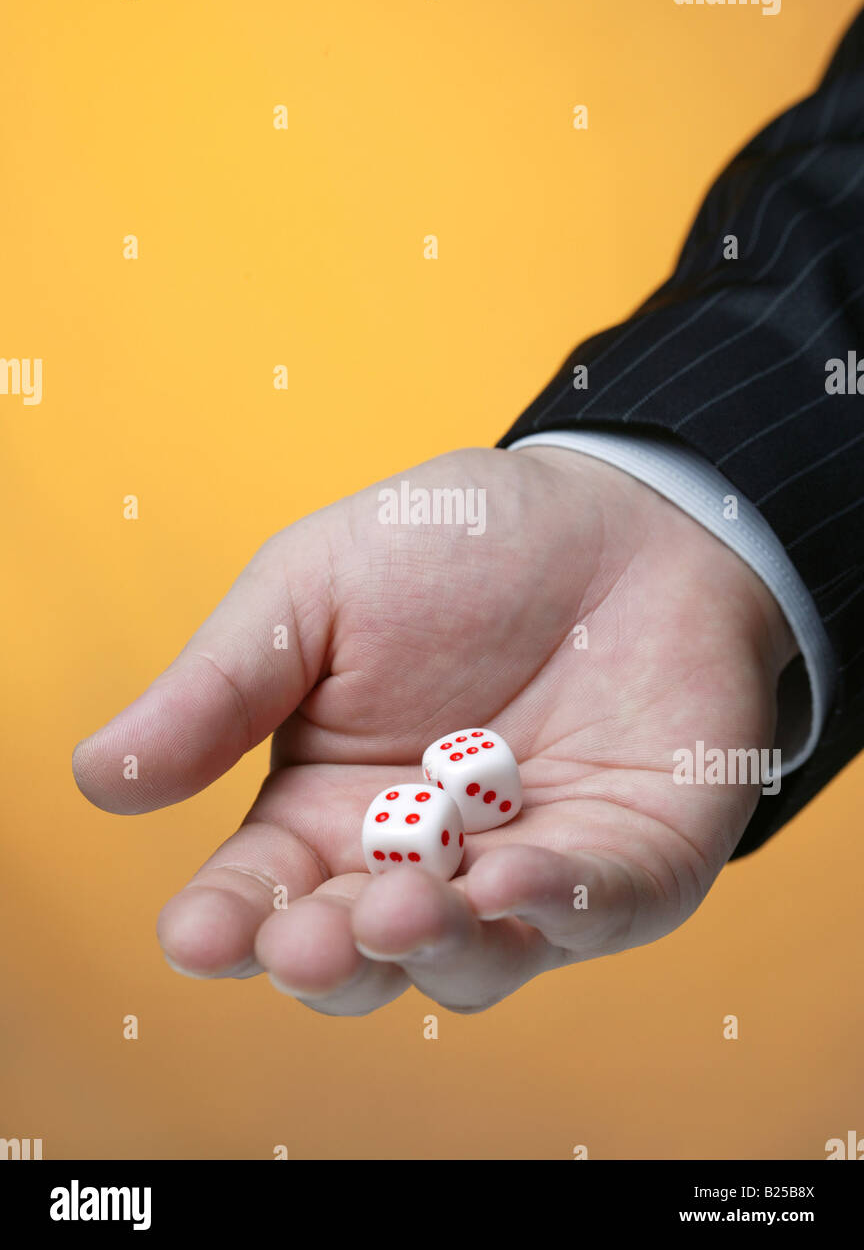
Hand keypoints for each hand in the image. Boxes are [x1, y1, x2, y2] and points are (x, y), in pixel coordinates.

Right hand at [72, 446, 795, 1014]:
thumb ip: (222, 684)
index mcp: (326, 809)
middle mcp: (421, 864)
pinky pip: (595, 910)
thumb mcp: (313, 591)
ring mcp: (526, 872)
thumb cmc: (450, 549)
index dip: (227, 926)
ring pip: (471, 964)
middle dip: (329, 961)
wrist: (612, 513)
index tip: (199, 934)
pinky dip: (556, 909)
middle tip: (309, 937)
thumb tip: (100, 777)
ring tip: (404, 909)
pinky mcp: (630, 863)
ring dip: (434, 951)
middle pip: (359, 957)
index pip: (260, 897)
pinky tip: (514, 879)